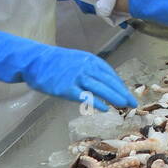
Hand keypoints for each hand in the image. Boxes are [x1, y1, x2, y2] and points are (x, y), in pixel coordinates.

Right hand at [0, 23, 136, 111]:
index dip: (120, 85)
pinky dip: (96, 102)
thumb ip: (91, 70)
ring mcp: (75, 77)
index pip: (110, 74)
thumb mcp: (78, 60)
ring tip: (125, 105)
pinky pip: (84, 96)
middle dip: (122, 92)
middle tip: (133, 103)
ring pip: (100, 88)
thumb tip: (106, 83)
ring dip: (114, 97)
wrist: (35, 60)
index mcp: (90, 60)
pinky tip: (106, 108)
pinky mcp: (65, 88)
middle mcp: (85, 67)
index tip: (129, 94)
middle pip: (108, 81)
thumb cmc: (56, 62)